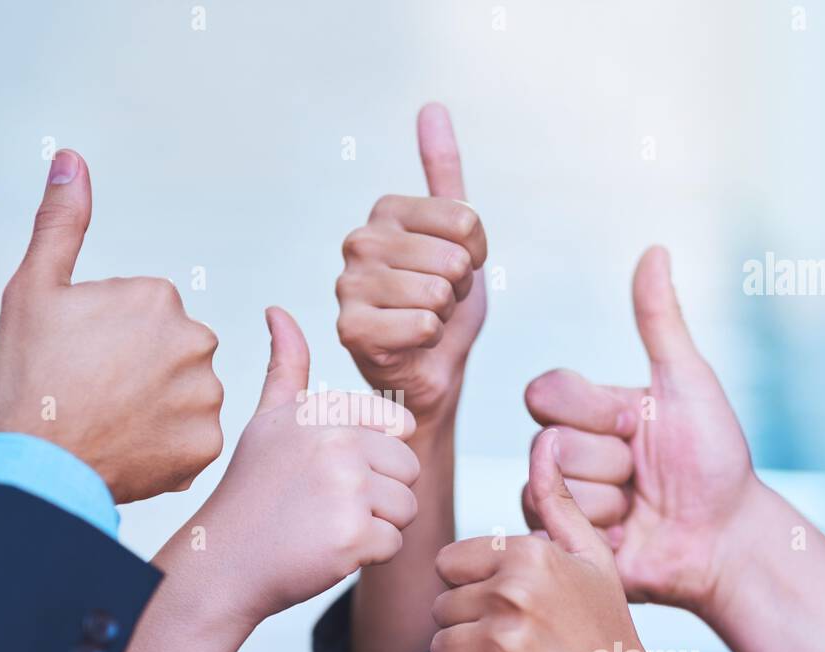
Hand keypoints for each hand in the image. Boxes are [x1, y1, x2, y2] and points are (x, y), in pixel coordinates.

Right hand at [0, 149, 223, 502]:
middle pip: (170, 353)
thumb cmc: (28, 376)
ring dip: (156, 409)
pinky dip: (165, 448)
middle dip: (139, 371)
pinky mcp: (206, 445)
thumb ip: (61, 222)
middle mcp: (195, 341)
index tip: (77, 358)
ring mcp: (204, 396)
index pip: (142, 315)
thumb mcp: (33, 288)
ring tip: (109, 424)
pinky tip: (128, 449)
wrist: (34, 462)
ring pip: (183, 397)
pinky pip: (190, 441)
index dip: (104, 338)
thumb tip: (71, 158)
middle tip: (93, 394)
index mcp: (158, 298)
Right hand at [184, 307, 420, 622]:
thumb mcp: (267, 422)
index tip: (330, 472)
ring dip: (376, 526)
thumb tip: (278, 310)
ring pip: (406, 507)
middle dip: (379, 495)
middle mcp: (335, 442)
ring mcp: (346, 489)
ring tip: (325, 526)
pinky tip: (325, 550)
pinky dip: (367, 556)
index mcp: (323, 411)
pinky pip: (395, 544)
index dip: (373, 457)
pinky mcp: (354, 535)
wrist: (223, 565)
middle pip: (408, 468)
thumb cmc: (252, 495)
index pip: (399, 427)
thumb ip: (286, 366)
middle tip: (325, 506)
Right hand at [335, 103, 487, 422]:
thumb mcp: (456, 236)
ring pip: (438, 291)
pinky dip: (429, 340)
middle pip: (452, 257)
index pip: (465, 220)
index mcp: (385, 213)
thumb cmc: (442, 305)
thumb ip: (444, 174)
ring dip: (444, 314)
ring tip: (424, 320)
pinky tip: (410, 343)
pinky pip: (423, 324)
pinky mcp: (349, 328)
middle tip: (438, 302)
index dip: (475, 254)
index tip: (455, 271)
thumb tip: (432, 107)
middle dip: (459, 288)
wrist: (429, 370)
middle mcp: (359, 242)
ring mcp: (348, 285)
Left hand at [431, 429, 653, 651]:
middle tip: (521, 640)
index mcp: (530, 554)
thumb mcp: (592, 557)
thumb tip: (544, 441)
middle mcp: (513, 592)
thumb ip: (557, 502)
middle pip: (441, 604)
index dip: (474, 586)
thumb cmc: (606, 630)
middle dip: (470, 624)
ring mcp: (503, 642)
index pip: (448, 564)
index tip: (514, 605)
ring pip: (440, 643)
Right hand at [522, 246, 758, 615]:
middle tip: (645, 476)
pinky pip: (552, 528)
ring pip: (551, 489)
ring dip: (610, 503)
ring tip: (638, 509)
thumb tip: (655, 249)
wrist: (726, 537)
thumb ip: (659, 320)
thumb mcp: (688, 384)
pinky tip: (624, 537)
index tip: (637, 424)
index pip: (546, 393)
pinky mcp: (558, 541)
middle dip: (611, 463)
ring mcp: (557, 497)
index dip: (596, 412)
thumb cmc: (715, 460)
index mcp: (585, 409)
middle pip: (550, 445)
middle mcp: (562, 451)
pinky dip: (599, 533)